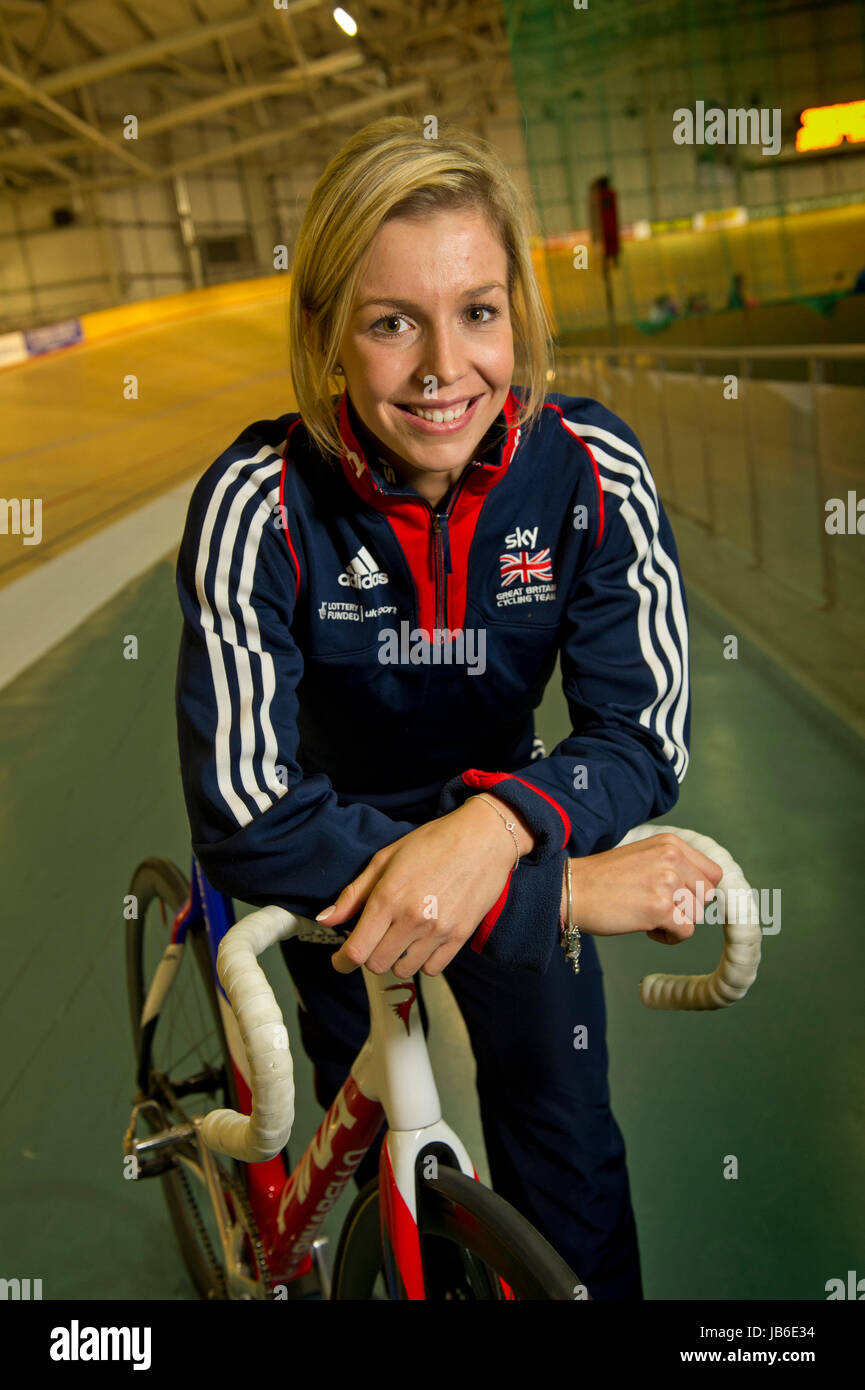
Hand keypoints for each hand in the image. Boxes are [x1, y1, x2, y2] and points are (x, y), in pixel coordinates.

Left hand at [322, 798, 525, 977]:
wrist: (483, 839)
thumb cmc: (433, 843)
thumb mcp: (385, 859)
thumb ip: (354, 894)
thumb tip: (325, 919)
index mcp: (388, 898)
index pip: (356, 951)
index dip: (342, 961)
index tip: (341, 960)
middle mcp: (411, 918)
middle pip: (377, 964)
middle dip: (370, 955)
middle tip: (377, 937)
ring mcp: (437, 930)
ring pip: (403, 970)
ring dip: (397, 958)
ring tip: (402, 936)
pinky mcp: (460, 936)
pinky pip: (432, 969)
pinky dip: (423, 960)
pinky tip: (423, 940)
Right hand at [559, 833, 722, 944]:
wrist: (572, 890)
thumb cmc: (603, 878)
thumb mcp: (644, 856)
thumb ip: (674, 865)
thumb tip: (705, 890)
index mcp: (671, 843)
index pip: (712, 873)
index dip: (698, 890)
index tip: (681, 898)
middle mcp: (672, 858)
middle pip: (706, 895)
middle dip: (686, 906)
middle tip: (658, 906)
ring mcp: (667, 881)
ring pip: (696, 914)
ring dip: (676, 921)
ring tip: (649, 915)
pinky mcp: (660, 907)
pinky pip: (685, 932)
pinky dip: (669, 937)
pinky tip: (648, 929)